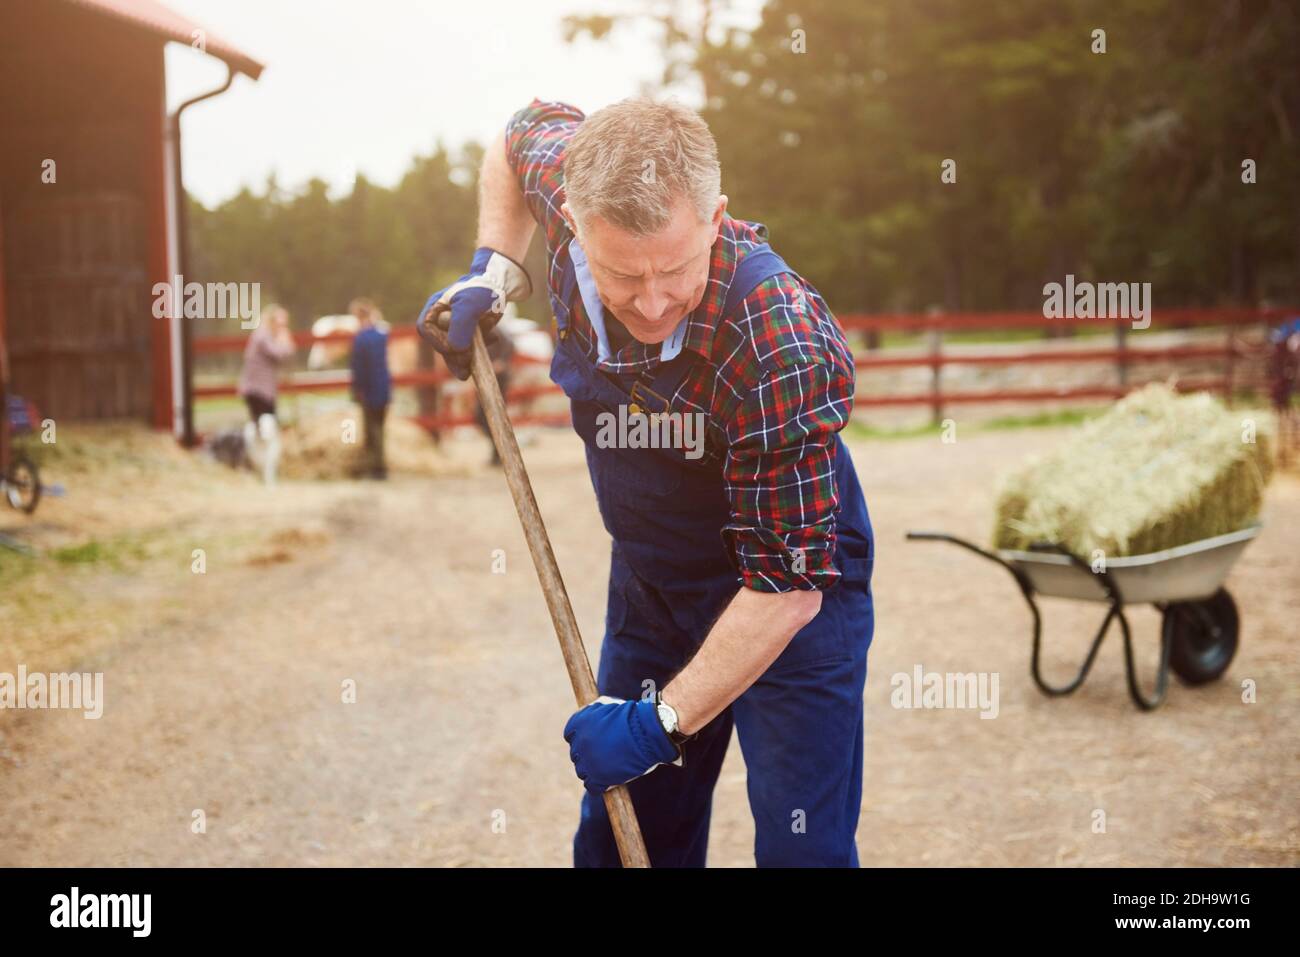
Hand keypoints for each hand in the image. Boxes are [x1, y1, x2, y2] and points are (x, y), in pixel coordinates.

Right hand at [417, 248, 530, 379]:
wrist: (500, 284)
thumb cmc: (481, 290)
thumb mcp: (469, 304)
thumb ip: (460, 325)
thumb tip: (455, 348)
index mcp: (435, 308)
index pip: (426, 329)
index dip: (438, 342)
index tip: (455, 348)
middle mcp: (442, 319)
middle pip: (440, 344)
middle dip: (454, 356)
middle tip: (468, 362)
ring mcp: (455, 327)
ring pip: (455, 350)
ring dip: (466, 358)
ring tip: (477, 364)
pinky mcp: (469, 333)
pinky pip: (469, 347)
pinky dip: (479, 349)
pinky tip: (493, 339)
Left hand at [563, 695, 679, 794]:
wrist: (648, 731)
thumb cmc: (634, 716)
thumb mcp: (609, 704)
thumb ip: (595, 711)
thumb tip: (589, 714)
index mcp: (578, 723)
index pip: (570, 736)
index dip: (582, 739)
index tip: (593, 742)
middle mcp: (579, 742)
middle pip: (576, 755)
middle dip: (589, 755)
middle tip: (606, 755)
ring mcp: (587, 761)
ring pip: (582, 772)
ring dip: (593, 771)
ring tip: (610, 768)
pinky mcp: (597, 778)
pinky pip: (592, 787)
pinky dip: (600, 786)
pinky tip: (610, 780)